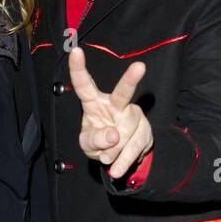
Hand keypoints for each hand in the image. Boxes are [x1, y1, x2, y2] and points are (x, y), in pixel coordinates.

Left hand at [68, 45, 152, 179]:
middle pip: (122, 93)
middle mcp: (116, 104)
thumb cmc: (99, 143)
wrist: (119, 158)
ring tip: (107, 157)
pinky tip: (116, 169)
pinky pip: (134, 148)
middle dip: (131, 80)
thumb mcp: (87, 144)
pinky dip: (123, 161)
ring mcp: (133, 116)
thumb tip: (114, 135)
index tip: (75, 52)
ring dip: (113, 152)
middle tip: (140, 67)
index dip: (78, 69)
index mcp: (94, 103)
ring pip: (125, 133)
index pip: (85, 85)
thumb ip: (94, 140)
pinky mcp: (145, 131)